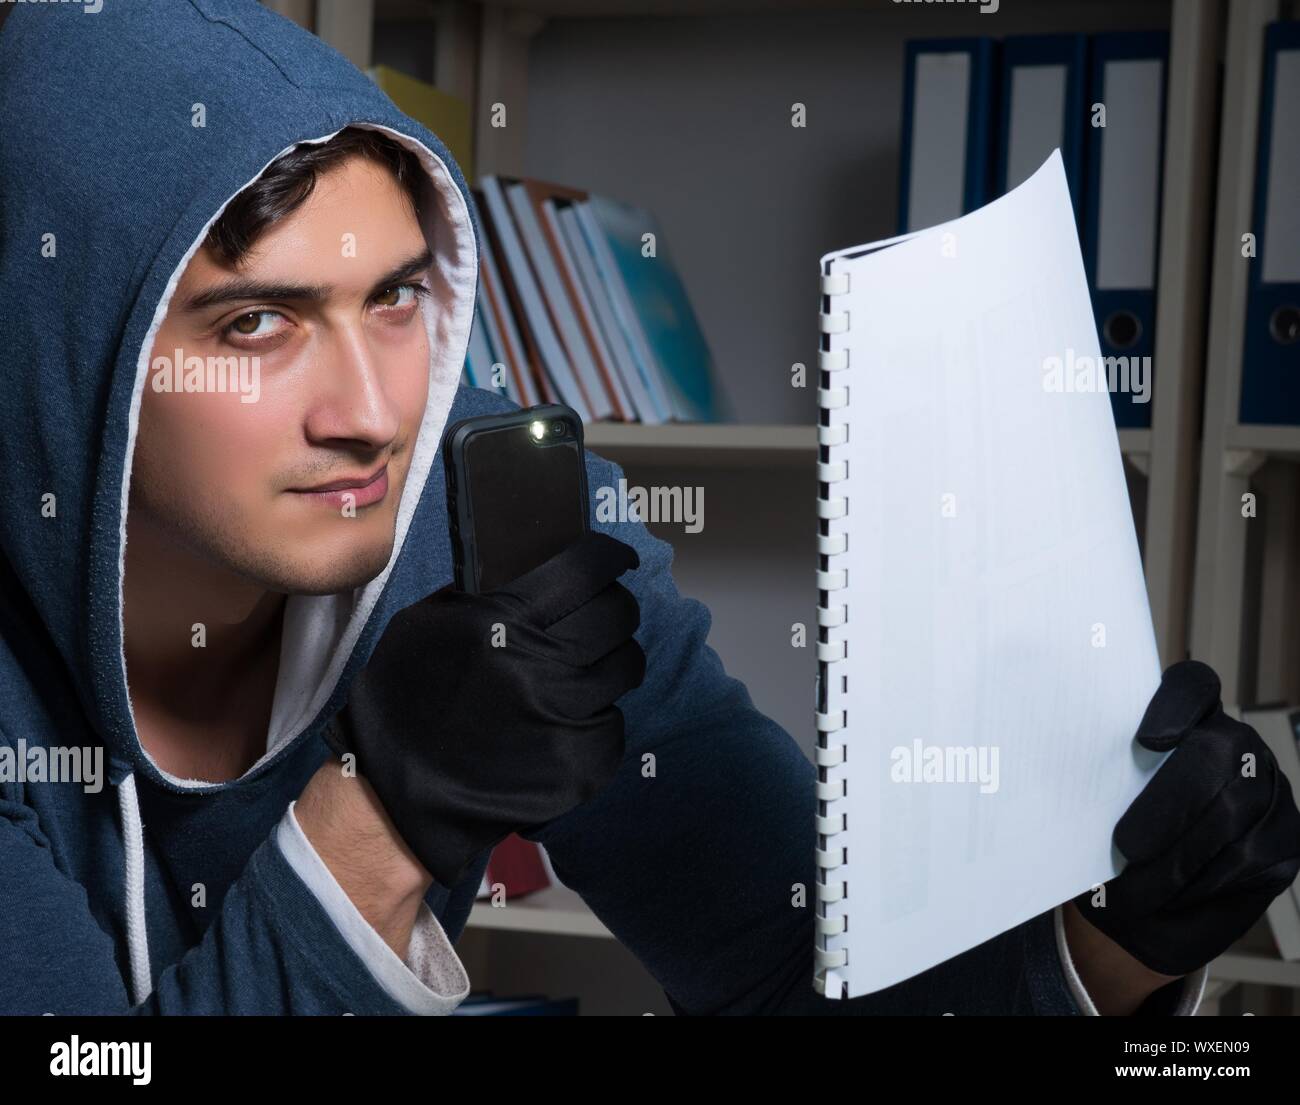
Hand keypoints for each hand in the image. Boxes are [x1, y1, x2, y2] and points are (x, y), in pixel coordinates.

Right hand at [325, 529, 645, 888]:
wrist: (395, 799)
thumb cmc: (404, 705)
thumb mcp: (424, 626)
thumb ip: (480, 595)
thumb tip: (537, 573)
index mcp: (501, 624)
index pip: (585, 572)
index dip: (609, 558)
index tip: (616, 560)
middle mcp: (541, 668)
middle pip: (617, 617)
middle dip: (615, 608)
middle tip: (603, 614)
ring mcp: (564, 721)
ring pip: (625, 668)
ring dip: (610, 662)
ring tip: (583, 669)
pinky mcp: (579, 767)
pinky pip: (614, 723)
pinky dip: (597, 717)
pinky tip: (566, 721)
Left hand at [1073, 660, 1299, 976]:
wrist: (1140, 901)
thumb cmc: (1109, 836)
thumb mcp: (1095, 801)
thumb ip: (1096, 772)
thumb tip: (1060, 755)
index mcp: (1189, 720)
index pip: (1192, 686)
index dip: (1175, 706)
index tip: (1146, 741)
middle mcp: (1238, 746)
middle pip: (1215, 753)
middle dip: (1167, 804)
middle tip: (1125, 844)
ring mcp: (1269, 791)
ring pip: (1231, 813)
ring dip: (1176, 857)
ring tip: (1133, 888)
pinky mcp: (1282, 842)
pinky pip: (1246, 858)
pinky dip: (1200, 882)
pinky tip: (1169, 897)